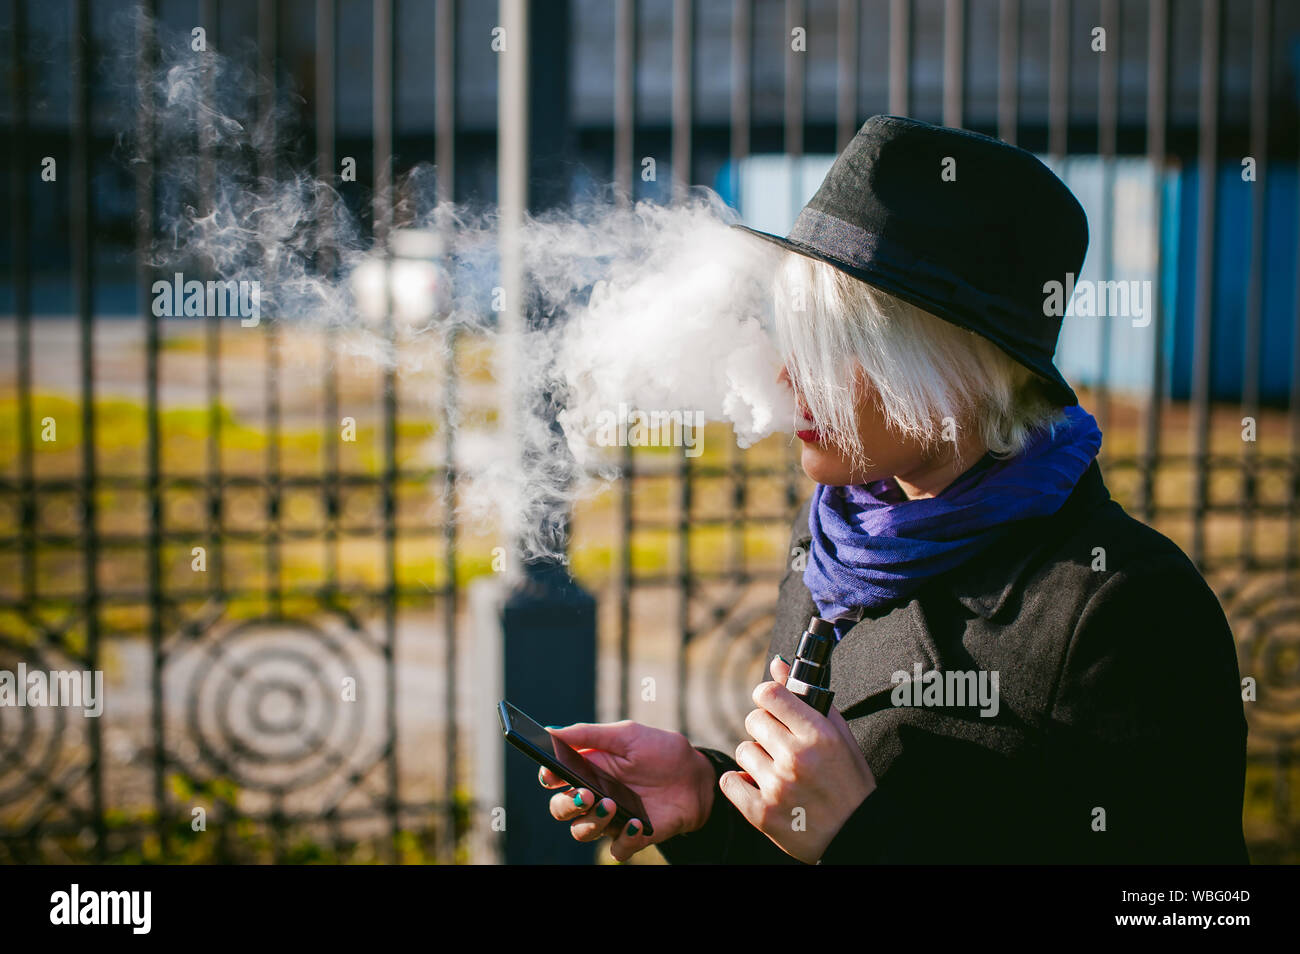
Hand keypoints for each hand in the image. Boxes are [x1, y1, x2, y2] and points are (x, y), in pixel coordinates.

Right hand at [538, 720, 716, 861]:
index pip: (554, 777)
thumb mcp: (627, 735)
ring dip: (590, 822)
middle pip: (560, 808)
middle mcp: (594, 795)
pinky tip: (636, 823)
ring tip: (611, 805)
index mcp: (588, 768)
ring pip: (582, 831)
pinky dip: (622, 840)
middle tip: (585, 794)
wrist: (697, 777)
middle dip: (566, 804)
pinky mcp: (632, 837)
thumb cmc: (660, 751)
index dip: (548, 776)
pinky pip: (616, 849)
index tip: (553, 773)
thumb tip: (551, 732)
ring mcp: (612, 818)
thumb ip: (590, 734)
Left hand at [720, 656, 876, 863]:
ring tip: (777, 771)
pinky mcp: (761, 813)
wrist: (855, 836)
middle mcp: (796, 758)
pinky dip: (741, 783)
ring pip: (743, 750)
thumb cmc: (849, 783)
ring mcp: (777, 787)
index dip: (768, 697)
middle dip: (764, 729)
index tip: (773, 706)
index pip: (770, 693)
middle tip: (781, 745)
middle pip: (753, 719)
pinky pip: (729, 781)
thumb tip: (777, 664)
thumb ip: (809, 698)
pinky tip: (760, 787)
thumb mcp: (840, 736)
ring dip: (756, 758)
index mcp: (818, 735)